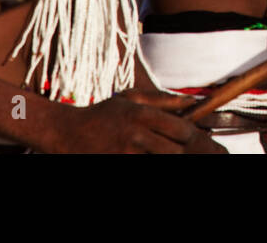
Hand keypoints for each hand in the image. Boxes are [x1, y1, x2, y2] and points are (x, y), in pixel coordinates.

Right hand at [47, 92, 226, 153]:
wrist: (64, 132)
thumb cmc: (101, 115)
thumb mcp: (130, 99)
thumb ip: (163, 100)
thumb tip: (194, 100)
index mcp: (142, 114)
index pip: (182, 129)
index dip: (196, 139)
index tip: (202, 143)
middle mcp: (136, 133)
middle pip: (176, 151)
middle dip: (188, 154)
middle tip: (196, 154)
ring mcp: (125, 153)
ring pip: (162, 161)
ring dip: (171, 160)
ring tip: (177, 156)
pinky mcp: (116, 164)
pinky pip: (144, 168)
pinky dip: (152, 165)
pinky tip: (156, 160)